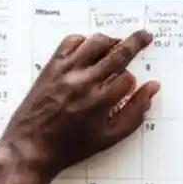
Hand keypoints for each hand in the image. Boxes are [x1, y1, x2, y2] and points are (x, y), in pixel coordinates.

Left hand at [0, 31, 159, 183]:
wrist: (30, 147)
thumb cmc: (69, 147)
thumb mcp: (109, 138)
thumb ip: (135, 113)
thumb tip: (152, 88)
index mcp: (100, 102)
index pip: (128, 79)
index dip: (132, 83)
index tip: (128, 89)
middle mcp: (85, 82)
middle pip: (118, 53)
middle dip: (136, 42)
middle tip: (145, 36)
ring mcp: (66, 71)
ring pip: (96, 42)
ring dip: (111, 40)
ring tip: (117, 44)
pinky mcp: (51, 67)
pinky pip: (70, 42)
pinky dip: (83, 41)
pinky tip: (88, 49)